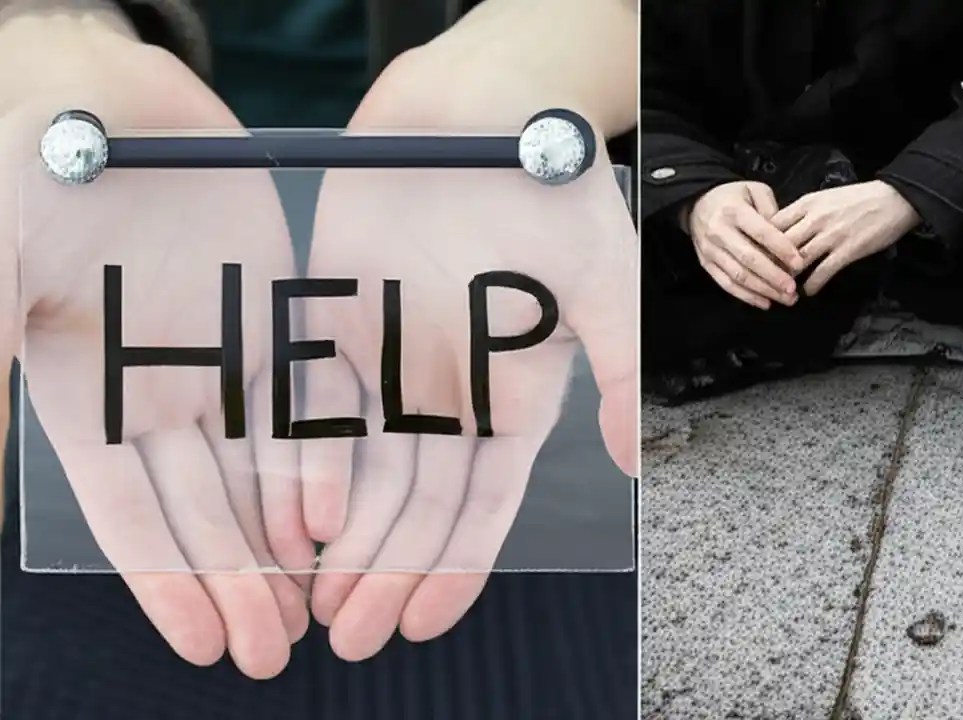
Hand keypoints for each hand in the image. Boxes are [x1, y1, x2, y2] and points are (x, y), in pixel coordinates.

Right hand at [0, 17, 311, 677]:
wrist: (99, 94)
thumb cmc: (24, 176)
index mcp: (84, 395)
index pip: (128, 514)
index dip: (165, 582)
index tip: (204, 645)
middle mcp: (157, 387)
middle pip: (204, 507)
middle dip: (237, 582)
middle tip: (275, 654)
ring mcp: (218, 351)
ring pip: (259, 465)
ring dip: (284, 538)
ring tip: (314, 607)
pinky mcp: (270, 311)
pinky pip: (305, 396)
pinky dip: (321, 455)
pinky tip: (338, 516)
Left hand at [301, 43, 637, 659]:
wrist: (474, 118)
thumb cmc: (548, 200)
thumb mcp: (603, 287)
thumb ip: (623, 375)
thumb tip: (638, 466)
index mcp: (513, 405)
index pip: (480, 507)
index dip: (453, 569)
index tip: (418, 624)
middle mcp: (448, 401)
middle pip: (414, 508)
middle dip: (385, 575)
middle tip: (349, 638)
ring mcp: (389, 369)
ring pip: (359, 476)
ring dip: (338, 542)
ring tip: (308, 604)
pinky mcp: (332, 332)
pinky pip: (310, 414)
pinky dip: (298, 469)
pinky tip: (285, 521)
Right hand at [688, 181, 802, 309]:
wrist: (697, 202)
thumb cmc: (732, 197)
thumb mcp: (754, 190)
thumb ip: (772, 209)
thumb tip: (787, 238)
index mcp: (734, 211)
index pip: (761, 233)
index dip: (781, 249)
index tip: (799, 264)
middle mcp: (719, 232)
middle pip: (749, 259)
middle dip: (774, 277)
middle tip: (793, 289)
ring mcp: (710, 250)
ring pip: (738, 275)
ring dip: (764, 290)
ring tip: (785, 298)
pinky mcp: (705, 263)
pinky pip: (726, 284)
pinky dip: (746, 296)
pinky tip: (765, 303)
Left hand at [773, 180, 920, 294]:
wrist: (894, 198)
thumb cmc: (859, 198)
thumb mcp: (824, 197)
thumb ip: (803, 212)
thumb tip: (782, 229)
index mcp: (807, 203)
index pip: (773, 224)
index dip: (762, 242)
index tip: (758, 256)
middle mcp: (814, 218)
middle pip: (780, 244)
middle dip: (771, 263)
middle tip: (766, 278)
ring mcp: (831, 235)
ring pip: (798, 260)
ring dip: (789, 277)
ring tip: (784, 288)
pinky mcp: (847, 251)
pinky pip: (822, 272)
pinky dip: (812, 285)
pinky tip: (808, 291)